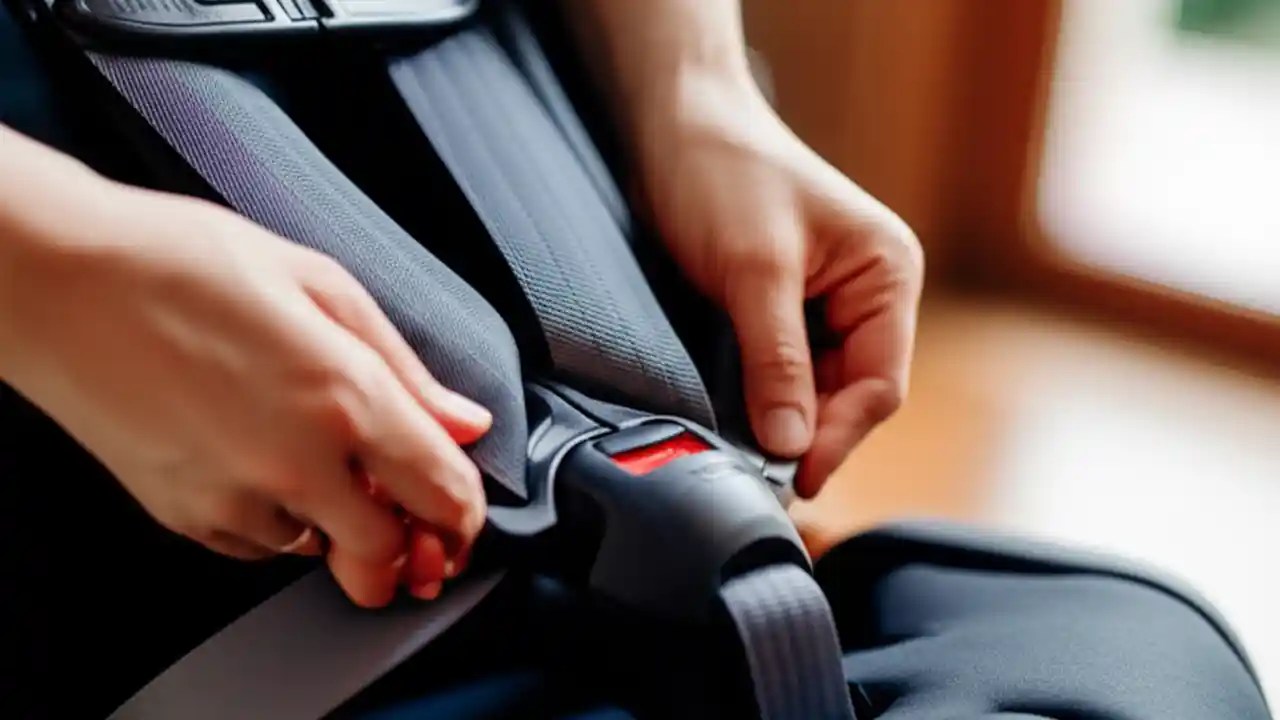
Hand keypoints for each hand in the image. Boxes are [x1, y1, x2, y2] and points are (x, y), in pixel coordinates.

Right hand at [0, 181, 488, 606]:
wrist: (59, 281)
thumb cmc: (185, 261)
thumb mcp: (320, 284)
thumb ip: (404, 368)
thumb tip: (464, 422)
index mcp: (344, 397)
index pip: (442, 494)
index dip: (465, 516)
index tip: (462, 515)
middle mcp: (296, 461)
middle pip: (386, 554)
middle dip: (408, 542)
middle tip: (403, 511)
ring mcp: (235, 496)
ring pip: (320, 552)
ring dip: (339, 523)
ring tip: (317, 458)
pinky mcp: (185, 515)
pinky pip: (260, 543)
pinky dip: (279, 518)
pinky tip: (261, 458)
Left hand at [634, 76, 923, 497]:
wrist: (674, 123)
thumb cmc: (725, 174)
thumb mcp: (754, 270)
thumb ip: (777, 360)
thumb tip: (791, 446)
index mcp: (887, 274)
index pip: (878, 383)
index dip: (838, 437)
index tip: (792, 477)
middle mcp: (868, 293)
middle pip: (850, 394)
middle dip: (807, 433)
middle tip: (756, 475)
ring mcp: (826, 303)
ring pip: (814, 389)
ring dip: (781, 420)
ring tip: (739, 452)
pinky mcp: (784, 309)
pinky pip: (782, 371)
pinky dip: (760, 398)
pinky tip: (732, 418)